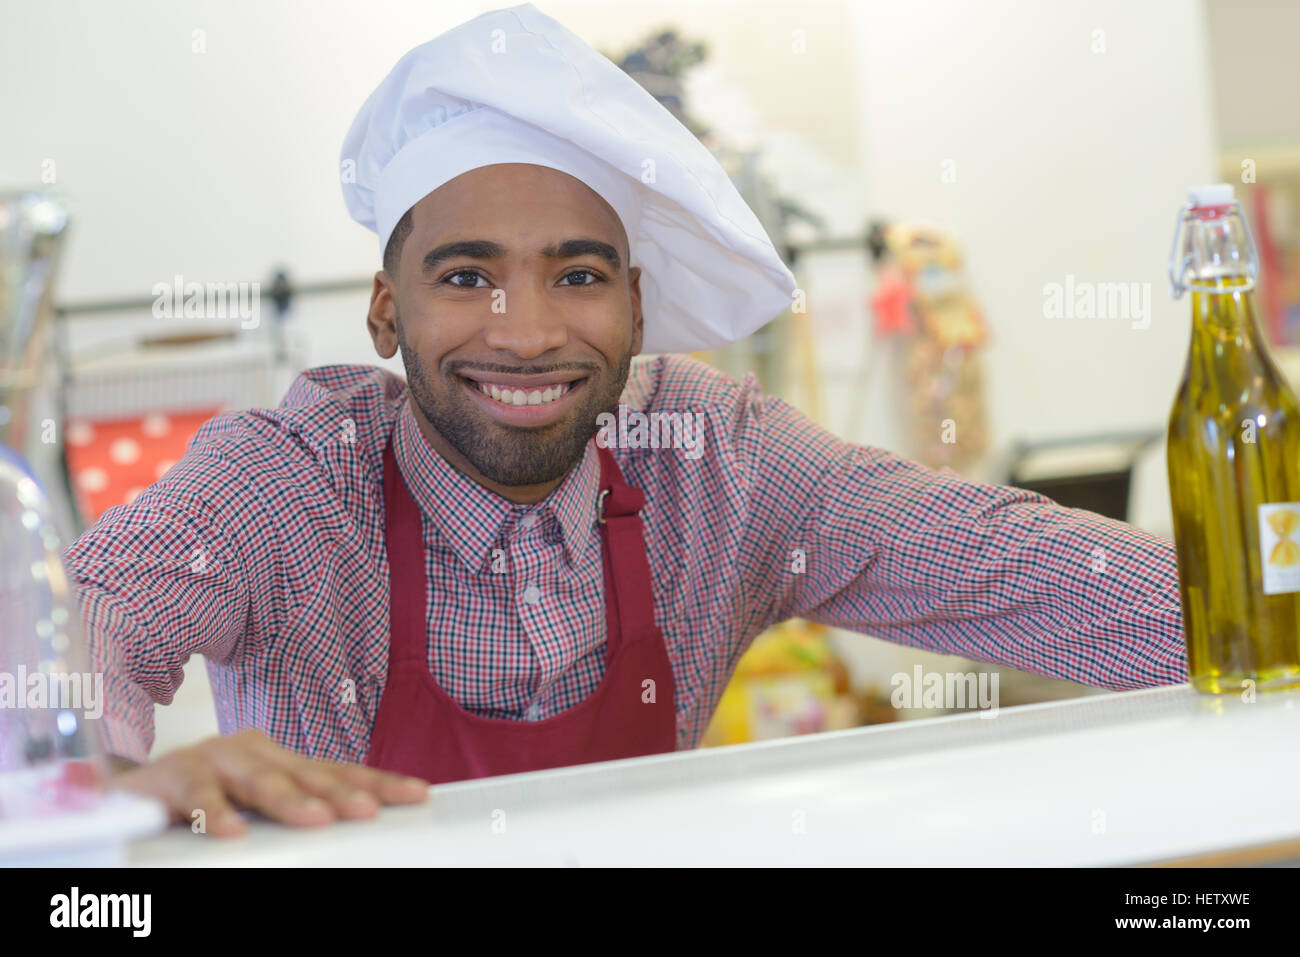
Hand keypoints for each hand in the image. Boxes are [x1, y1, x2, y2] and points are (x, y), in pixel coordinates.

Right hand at [107, 729, 428, 836]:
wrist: (128, 793)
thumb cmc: (205, 799)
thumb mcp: (260, 805)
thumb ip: (299, 807)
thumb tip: (361, 818)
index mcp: (280, 757)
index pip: (337, 770)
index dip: (378, 781)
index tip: (417, 794)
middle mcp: (252, 750)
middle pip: (306, 772)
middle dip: (341, 792)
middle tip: (370, 810)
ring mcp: (213, 757)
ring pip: (257, 778)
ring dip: (288, 799)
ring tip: (316, 820)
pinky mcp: (173, 775)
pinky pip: (198, 794)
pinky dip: (216, 813)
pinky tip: (233, 833)